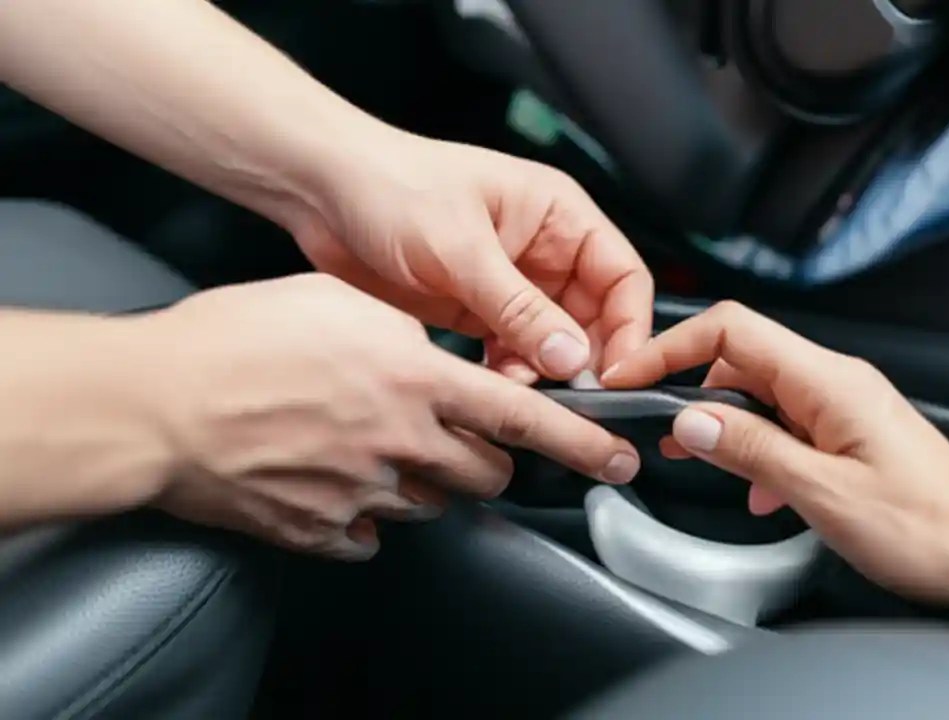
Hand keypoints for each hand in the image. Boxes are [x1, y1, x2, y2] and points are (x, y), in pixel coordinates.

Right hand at [140, 274, 639, 560]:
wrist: (154, 404)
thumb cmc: (236, 339)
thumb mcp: (339, 303)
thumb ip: (405, 332)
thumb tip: (431, 352)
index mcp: (415, 382)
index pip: (525, 418)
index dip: (583, 443)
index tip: (620, 461)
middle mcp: (401, 444)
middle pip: (485, 473)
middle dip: (490, 459)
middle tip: (464, 438)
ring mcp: (363, 495)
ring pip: (432, 504)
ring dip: (426, 480)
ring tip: (374, 443)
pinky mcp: (321, 530)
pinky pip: (369, 534)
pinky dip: (365, 512)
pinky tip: (334, 480)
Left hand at [291, 130, 653, 383]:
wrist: (320, 193)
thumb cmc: (392, 187)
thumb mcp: (462, 248)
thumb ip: (520, 308)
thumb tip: (573, 358)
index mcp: (559, 216)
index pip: (624, 278)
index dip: (631, 327)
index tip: (619, 374)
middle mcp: (545, 251)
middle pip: (597, 318)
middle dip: (588, 358)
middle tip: (571, 395)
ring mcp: (512, 285)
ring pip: (556, 343)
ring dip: (546, 372)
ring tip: (521, 387)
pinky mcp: (477, 312)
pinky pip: (514, 354)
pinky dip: (511, 375)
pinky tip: (492, 383)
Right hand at [602, 302, 948, 606]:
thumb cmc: (929, 529)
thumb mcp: (822, 493)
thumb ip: (751, 451)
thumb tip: (691, 422)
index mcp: (829, 382)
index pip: (733, 331)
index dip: (672, 346)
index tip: (632, 376)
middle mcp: (838, 383)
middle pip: (742, 358)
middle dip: (689, 388)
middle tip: (654, 428)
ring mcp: (846, 407)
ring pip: (762, 394)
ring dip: (723, 424)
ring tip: (695, 459)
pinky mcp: (852, 434)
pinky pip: (788, 424)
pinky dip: (758, 449)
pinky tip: (759, 492)